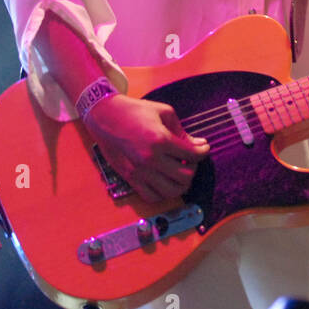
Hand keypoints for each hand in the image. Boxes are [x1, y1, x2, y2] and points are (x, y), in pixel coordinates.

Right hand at [83, 95, 208, 203]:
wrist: (105, 116)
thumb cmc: (134, 111)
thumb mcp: (164, 112)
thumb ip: (182, 131)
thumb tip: (198, 145)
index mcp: (160, 140)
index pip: (192, 155)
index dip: (203, 151)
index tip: (203, 148)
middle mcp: (150, 159)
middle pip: (185, 176)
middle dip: (193, 168)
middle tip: (190, 160)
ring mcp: (139, 172)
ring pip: (172, 191)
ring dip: (181, 183)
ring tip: (179, 171)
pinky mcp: (130, 178)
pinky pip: (152, 197)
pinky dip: (163, 193)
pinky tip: (165, 180)